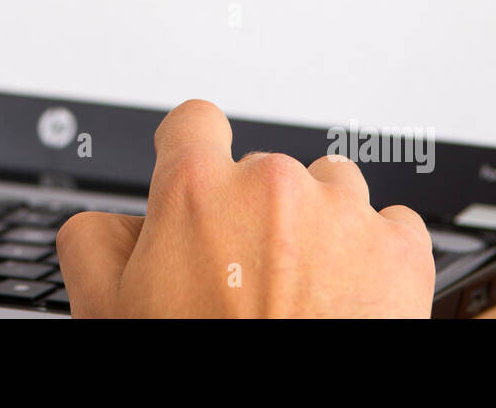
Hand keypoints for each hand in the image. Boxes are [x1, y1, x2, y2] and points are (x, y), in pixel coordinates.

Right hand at [56, 100, 435, 316]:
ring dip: (320, 226)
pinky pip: (392, 225)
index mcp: (197, 190)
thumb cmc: (199, 374)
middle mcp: (272, 186)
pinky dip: (376, 257)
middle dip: (257, 212)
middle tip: (249, 276)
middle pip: (264, 168)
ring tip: (305, 290)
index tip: (202, 177)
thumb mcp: (106, 310)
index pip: (194, 122)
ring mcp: (342, 213)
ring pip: (332, 188)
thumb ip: (95, 242)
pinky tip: (350, 300)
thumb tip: (110, 222)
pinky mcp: (400, 249)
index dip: (193, 152)